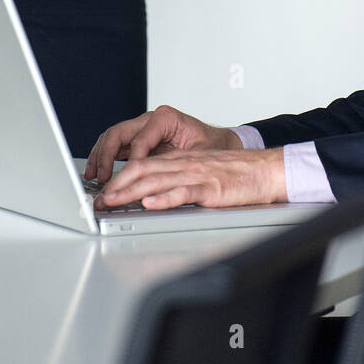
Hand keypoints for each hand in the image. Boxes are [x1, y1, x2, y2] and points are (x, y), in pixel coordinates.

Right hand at [85, 103, 240, 182]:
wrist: (219, 144)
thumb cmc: (213, 147)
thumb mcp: (201, 156)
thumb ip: (180, 164)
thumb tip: (160, 179)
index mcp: (166, 118)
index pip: (140, 139)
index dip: (132, 162)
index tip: (126, 179)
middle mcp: (151, 119)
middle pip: (119, 132)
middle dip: (106, 155)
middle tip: (100, 176)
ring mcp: (143, 128)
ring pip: (113, 137)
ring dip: (100, 156)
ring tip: (93, 175)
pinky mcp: (139, 139)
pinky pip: (116, 145)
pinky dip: (104, 157)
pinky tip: (98, 172)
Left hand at [92, 146, 287, 209]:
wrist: (264, 170)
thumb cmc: (235, 174)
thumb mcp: (200, 171)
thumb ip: (177, 178)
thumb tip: (150, 193)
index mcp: (180, 159)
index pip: (141, 164)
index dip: (118, 178)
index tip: (103, 193)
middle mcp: (184, 164)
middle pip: (142, 171)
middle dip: (116, 187)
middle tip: (99, 202)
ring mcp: (197, 175)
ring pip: (156, 181)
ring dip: (131, 193)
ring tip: (113, 202)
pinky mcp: (211, 189)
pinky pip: (184, 192)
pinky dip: (165, 198)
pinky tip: (151, 204)